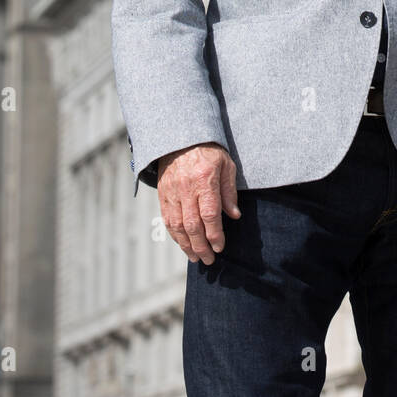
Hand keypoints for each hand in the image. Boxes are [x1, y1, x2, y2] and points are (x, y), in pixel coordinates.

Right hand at [157, 142, 240, 264]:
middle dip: (201, 246)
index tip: (220, 247)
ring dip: (186, 245)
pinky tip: (182, 244)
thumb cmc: (208, 151)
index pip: (210, 214)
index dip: (215, 234)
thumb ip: (229, 191)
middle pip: (192, 225)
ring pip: (177, 226)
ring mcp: (172, 192)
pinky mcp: (163, 194)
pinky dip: (174, 235)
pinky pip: (167, 219)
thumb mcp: (226, 165)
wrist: (180, 136)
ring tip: (195, 258)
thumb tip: (234, 216)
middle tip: (209, 260)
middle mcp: (186, 188)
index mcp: (204, 180)